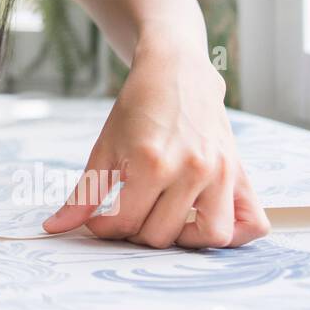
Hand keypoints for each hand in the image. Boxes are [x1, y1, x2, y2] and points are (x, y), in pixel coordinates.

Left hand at [41, 43, 270, 247]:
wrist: (175, 70)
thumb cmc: (138, 107)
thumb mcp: (105, 148)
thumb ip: (84, 193)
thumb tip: (55, 227)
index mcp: (151, 163)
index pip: (125, 222)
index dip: (105, 228)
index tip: (99, 220)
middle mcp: (191, 170)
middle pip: (162, 235)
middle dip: (137, 232)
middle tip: (128, 214)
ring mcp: (220, 172)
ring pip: (210, 237)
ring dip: (184, 238)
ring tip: (164, 219)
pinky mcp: (240, 172)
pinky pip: (253, 222)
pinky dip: (234, 233)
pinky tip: (203, 220)